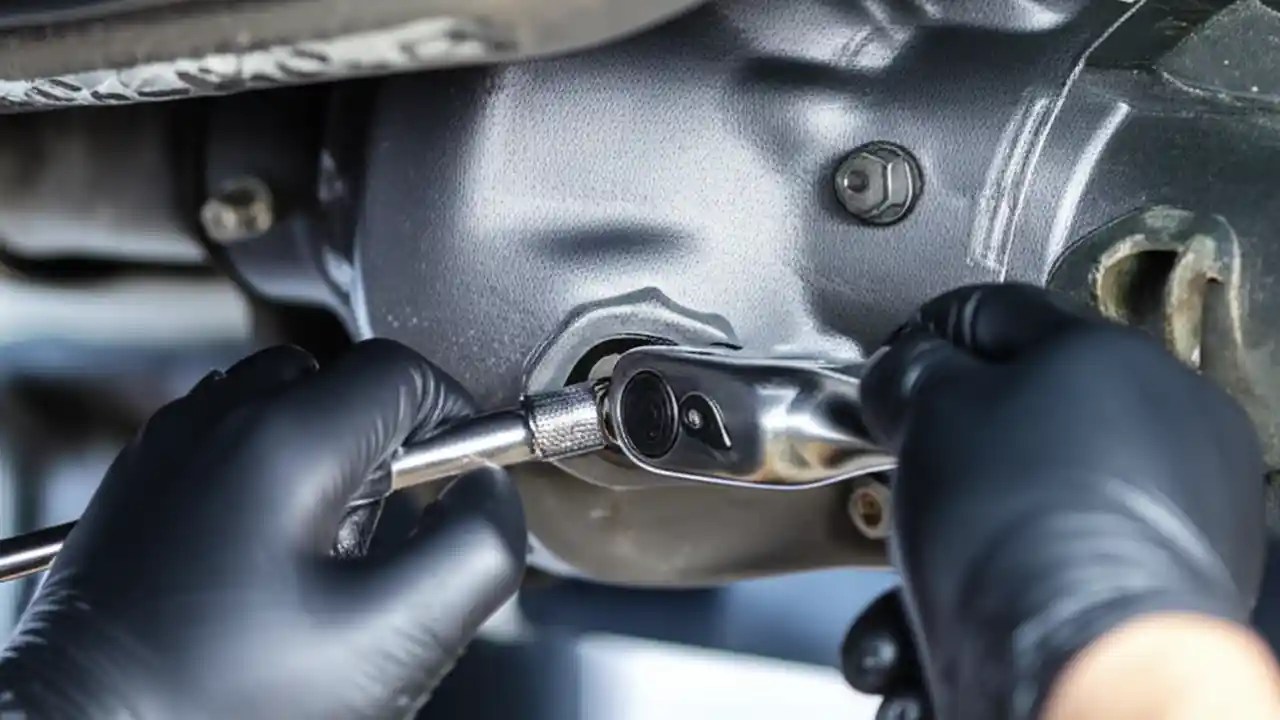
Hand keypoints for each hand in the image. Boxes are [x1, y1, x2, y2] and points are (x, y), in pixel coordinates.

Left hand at [0, 340, 525, 718]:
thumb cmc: (218, 708)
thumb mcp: (391, 638)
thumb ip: (476, 550)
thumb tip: (490, 496)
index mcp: (281, 442)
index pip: (402, 372)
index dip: (456, 415)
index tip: (468, 471)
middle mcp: (212, 426)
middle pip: (339, 381)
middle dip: (387, 442)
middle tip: (390, 532)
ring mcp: (165, 455)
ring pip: (281, 409)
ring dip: (329, 460)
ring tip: (328, 556)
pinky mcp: (138, 493)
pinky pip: (229, 447)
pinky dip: (272, 481)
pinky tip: (270, 567)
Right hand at [861, 284, 1265, 718]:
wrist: (1080, 665)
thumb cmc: (1022, 526)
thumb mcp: (933, 409)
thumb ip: (912, 372)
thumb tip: (901, 371)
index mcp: (1115, 364)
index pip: (1002, 315)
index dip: (929, 331)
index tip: (890, 361)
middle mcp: (1156, 439)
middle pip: (1010, 426)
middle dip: (930, 463)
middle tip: (890, 473)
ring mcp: (1156, 525)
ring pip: (1011, 519)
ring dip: (931, 558)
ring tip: (891, 597)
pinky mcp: (1138, 601)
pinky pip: (1033, 584)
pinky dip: (967, 613)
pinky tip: (907, 648)